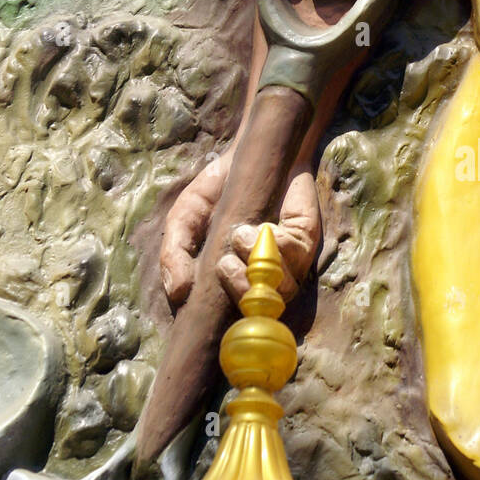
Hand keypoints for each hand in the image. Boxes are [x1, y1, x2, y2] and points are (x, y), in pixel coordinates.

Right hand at [160, 150, 320, 307]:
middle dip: (240, 291)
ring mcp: (285, 265)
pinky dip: (277, 243)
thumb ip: (174, 253)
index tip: (203, 311)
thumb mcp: (185, 218)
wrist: (249, 153)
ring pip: (282, 291)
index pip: (226, 320)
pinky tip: (264, 226)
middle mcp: (258, 280)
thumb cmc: (216, 191)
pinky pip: (296, 257)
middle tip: (223, 264)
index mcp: (227, 283)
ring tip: (240, 235)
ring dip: (257, 265)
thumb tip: (177, 294)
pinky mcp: (305, 243)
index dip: (218, 326)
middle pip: (258, 312)